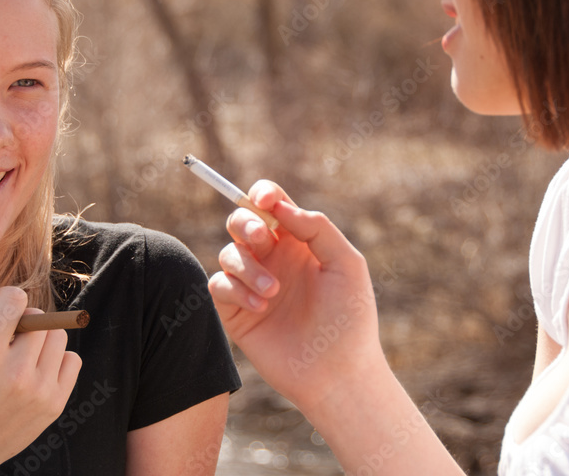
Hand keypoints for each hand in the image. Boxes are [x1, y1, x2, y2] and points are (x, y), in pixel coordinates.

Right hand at [0, 276, 81, 474]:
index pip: (16, 300)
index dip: (4, 298)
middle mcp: (15, 374)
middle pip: (39, 316)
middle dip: (21, 319)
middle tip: (2, 338)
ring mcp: (39, 392)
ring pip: (58, 335)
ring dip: (39, 337)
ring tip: (16, 354)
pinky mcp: (54, 405)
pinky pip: (71, 360)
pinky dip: (55, 359)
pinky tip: (32, 370)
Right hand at [208, 181, 386, 412]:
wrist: (337, 374)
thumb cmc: (349, 319)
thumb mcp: (346, 264)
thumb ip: (316, 227)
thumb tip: (279, 207)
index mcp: (300, 242)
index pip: (272, 204)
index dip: (262, 193)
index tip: (263, 200)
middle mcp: (274, 259)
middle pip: (241, 221)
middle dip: (246, 223)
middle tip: (264, 240)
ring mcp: (253, 284)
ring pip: (229, 252)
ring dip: (247, 266)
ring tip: (274, 292)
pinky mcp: (237, 312)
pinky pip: (218, 285)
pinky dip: (235, 290)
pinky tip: (262, 307)